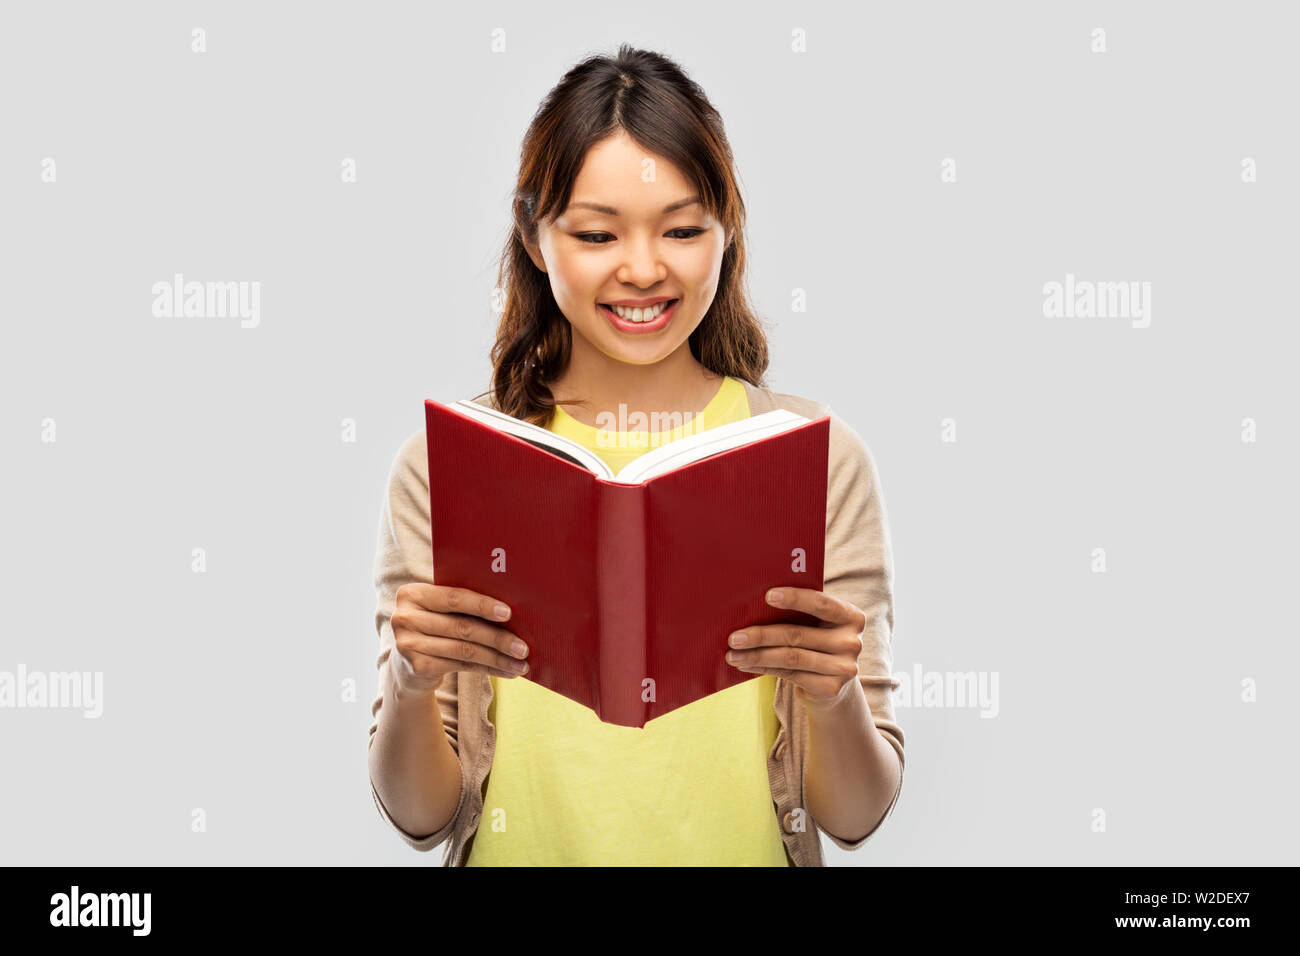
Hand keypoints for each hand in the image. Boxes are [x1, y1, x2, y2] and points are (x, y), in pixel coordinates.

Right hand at [389, 583, 530, 694]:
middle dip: (497, 637)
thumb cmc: (435, 627)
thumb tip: (512, 610)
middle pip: (462, 627)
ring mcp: (408, 645)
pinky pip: (461, 666)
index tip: (508, 613)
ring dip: (497, 658)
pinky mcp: (417, 667)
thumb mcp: (440, 610)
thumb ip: (462, 604)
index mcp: (412, 594)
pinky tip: (506, 671)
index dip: (482, 605)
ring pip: (464, 650)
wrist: (406, 665)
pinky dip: (488, 669)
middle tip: (523, 647)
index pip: (453, 597)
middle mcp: (404, 618)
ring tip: (520, 664)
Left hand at [725, 587, 866, 711]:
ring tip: (732, 654)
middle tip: (734, 637)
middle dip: (762, 634)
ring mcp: (844, 667)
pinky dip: (763, 668)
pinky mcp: (831, 687)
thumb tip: (752, 604)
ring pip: (791, 657)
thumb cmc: (816, 642)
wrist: (833, 684)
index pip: (822, 604)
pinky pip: (790, 674)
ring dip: (757, 655)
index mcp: (851, 616)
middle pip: (798, 634)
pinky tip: (745, 665)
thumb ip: (800, 613)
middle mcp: (852, 642)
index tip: (767, 596)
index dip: (795, 598)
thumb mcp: (816, 625)